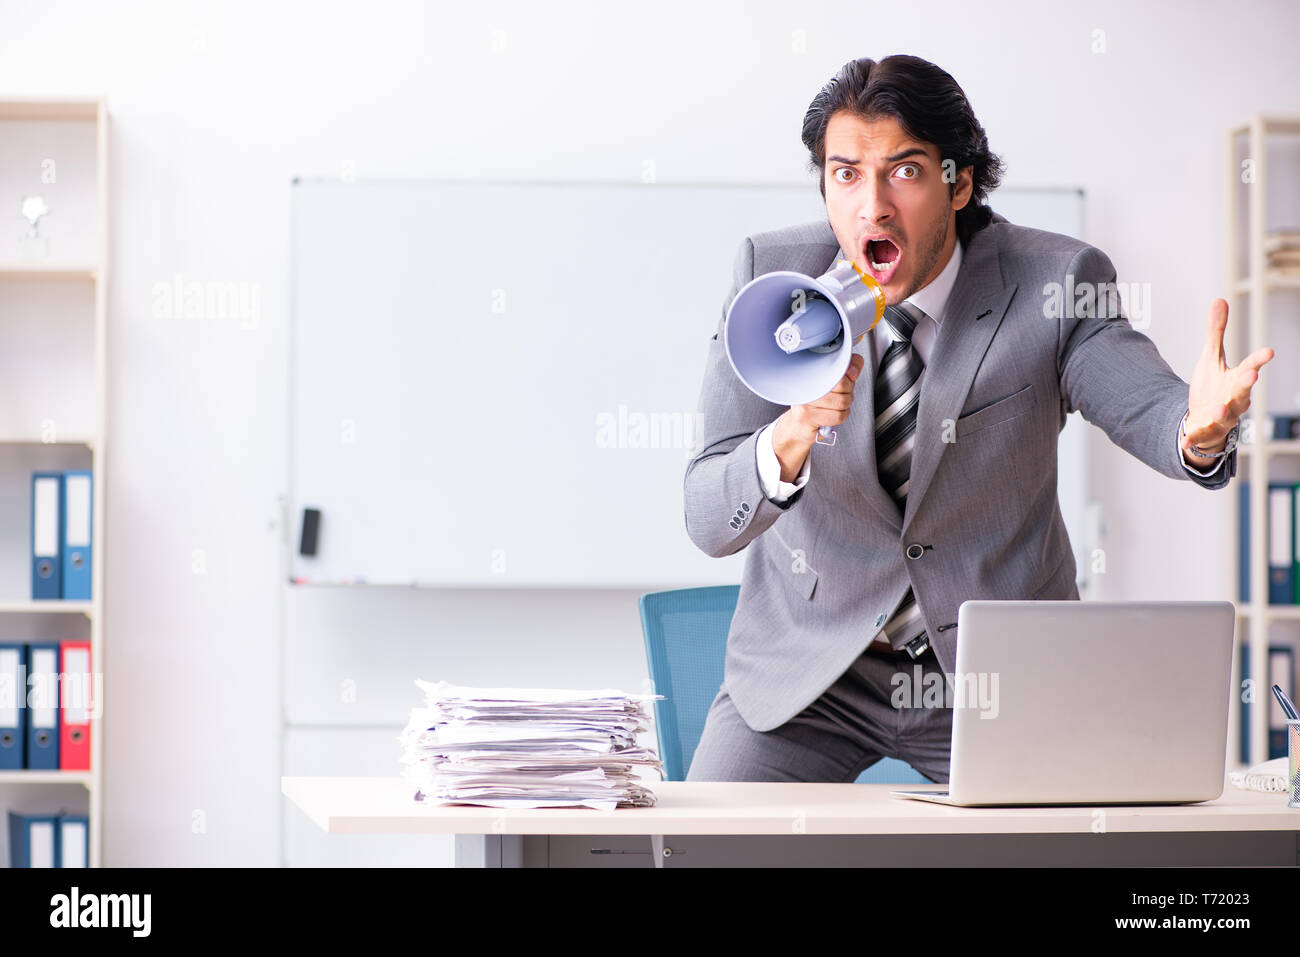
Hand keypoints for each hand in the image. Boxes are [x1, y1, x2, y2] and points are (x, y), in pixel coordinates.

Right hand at [772, 353, 865, 480]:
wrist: (791, 430)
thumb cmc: (811, 406)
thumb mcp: (824, 386)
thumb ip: (842, 372)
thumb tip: (857, 363)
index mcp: (810, 372)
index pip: (839, 365)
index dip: (852, 370)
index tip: (853, 371)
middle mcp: (805, 384)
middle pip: (843, 383)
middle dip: (849, 390)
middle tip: (843, 392)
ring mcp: (805, 401)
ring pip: (843, 401)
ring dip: (846, 406)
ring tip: (837, 406)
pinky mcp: (806, 417)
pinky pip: (837, 417)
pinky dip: (841, 418)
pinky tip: (833, 416)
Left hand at [1183, 299, 1273, 466]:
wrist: (1205, 418)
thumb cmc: (1214, 386)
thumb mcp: (1211, 357)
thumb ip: (1216, 332)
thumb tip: (1219, 300)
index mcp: (1237, 380)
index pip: (1250, 367)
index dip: (1259, 360)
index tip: (1269, 351)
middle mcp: (1235, 400)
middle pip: (1243, 392)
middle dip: (1247, 384)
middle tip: (1252, 375)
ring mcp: (1222, 417)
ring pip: (1226, 416)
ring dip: (1223, 412)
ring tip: (1217, 408)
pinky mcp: (1206, 431)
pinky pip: (1201, 436)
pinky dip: (1194, 438)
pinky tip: (1184, 441)